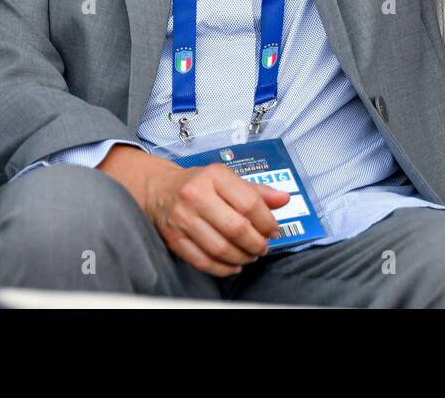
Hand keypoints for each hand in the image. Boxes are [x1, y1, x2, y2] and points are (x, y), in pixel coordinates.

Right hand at [99, 146, 289, 276]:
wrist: (159, 190)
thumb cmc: (199, 184)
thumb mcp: (227, 178)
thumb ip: (257, 191)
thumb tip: (284, 199)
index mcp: (214, 176)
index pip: (249, 203)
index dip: (267, 222)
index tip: (273, 230)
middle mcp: (196, 195)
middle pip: (236, 228)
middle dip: (256, 243)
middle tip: (262, 247)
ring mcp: (183, 218)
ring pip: (220, 248)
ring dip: (241, 257)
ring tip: (249, 255)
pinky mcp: (174, 238)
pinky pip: (203, 261)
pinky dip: (222, 268)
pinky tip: (233, 264)